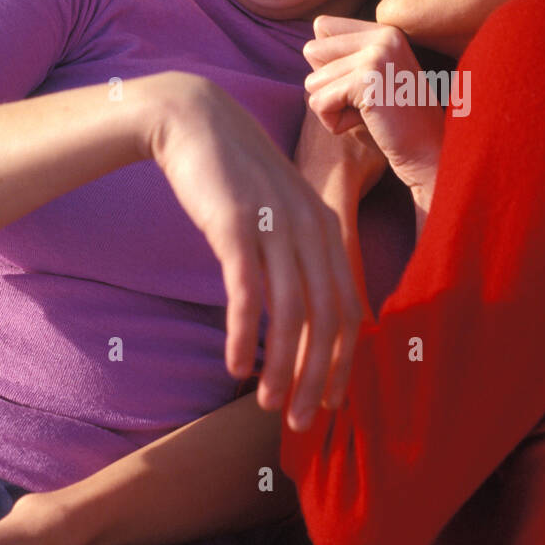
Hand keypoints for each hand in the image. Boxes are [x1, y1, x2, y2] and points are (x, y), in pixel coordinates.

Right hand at [146, 73, 362, 426]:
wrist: (196, 122)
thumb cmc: (237, 176)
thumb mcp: (281, 212)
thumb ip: (300, 255)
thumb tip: (308, 314)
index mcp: (327, 228)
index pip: (348, 308)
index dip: (344, 362)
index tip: (333, 403)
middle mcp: (311, 229)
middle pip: (328, 319)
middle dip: (320, 378)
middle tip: (305, 422)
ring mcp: (275, 227)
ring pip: (291, 314)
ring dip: (282, 367)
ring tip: (269, 405)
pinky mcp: (235, 226)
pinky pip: (246, 293)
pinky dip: (244, 335)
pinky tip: (236, 366)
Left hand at [302, 18, 444, 206]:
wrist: (430, 153)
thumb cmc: (397, 124)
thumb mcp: (375, 80)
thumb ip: (348, 58)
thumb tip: (309, 48)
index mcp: (385, 31)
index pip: (323, 27)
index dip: (328, 64)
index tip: (362, 87)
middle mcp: (383, 36)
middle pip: (312, 50)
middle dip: (326, 85)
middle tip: (362, 104)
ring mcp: (376, 55)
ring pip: (312, 80)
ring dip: (331, 108)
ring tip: (367, 116)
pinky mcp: (366, 80)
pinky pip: (319, 101)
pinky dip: (333, 122)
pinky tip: (364, 125)